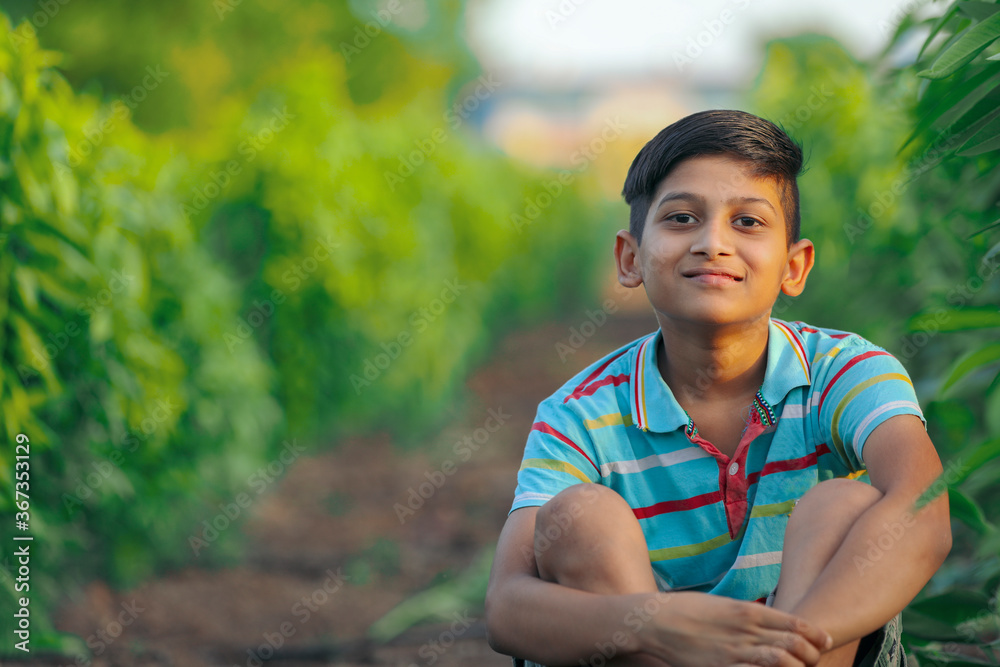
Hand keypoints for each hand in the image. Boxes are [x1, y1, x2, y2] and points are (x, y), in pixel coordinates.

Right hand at [638, 592, 832, 666]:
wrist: (656, 620)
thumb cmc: (687, 610)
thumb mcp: (721, 606)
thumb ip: (746, 615)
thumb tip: (768, 623)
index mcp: (747, 611)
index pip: (794, 623)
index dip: (815, 634)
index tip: (824, 640)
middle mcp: (746, 630)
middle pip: (794, 643)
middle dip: (811, 655)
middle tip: (814, 660)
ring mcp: (735, 651)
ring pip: (782, 660)